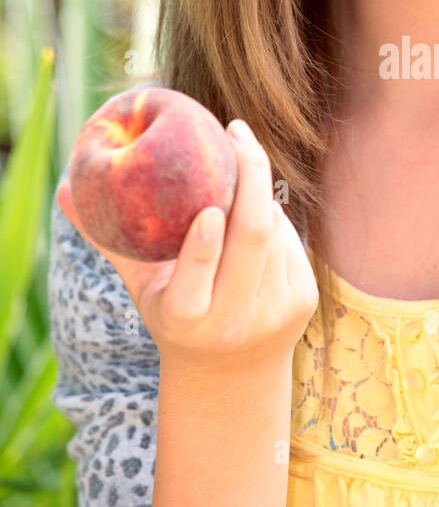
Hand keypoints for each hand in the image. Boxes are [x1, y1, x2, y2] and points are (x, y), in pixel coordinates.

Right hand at [58, 119, 318, 369]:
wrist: (232, 374)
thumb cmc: (175, 315)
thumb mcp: (141, 286)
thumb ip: (109, 240)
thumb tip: (66, 189)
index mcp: (186, 317)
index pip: (196, 281)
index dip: (204, 247)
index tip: (209, 209)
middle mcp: (234, 319)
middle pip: (253, 238)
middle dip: (252, 177)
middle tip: (237, 132)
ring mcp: (275, 311)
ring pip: (274, 231)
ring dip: (259, 195)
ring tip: (241, 168)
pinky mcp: (303, 301)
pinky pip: (290, 240)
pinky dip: (274, 218)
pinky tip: (258, 208)